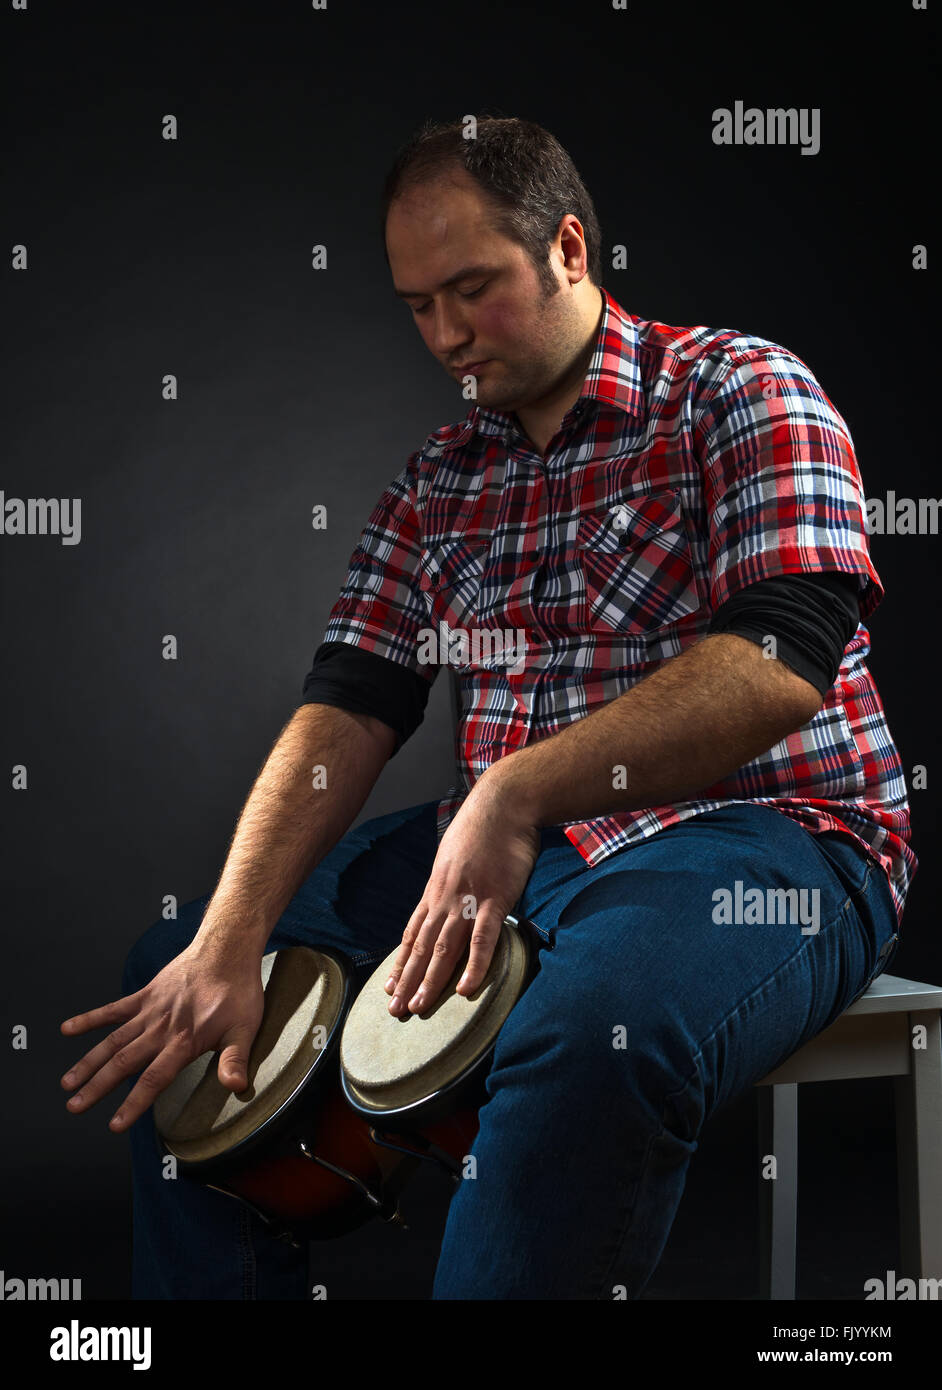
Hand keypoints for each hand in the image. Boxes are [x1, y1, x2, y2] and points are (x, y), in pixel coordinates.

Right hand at [59, 937, 265, 1131]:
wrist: (226, 949)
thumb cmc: (238, 989)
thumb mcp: (245, 1027)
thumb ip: (236, 1059)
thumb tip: (235, 1087)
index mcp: (184, 1041)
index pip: (153, 1079)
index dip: (134, 1103)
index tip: (115, 1124)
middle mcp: (161, 1028)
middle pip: (123, 1063)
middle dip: (97, 1087)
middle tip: (74, 1107)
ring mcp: (149, 1011)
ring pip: (113, 1041)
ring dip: (88, 1062)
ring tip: (68, 1082)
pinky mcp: (145, 995)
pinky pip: (113, 1009)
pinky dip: (90, 1019)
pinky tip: (68, 1029)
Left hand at [383, 773, 539, 1016]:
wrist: (504, 803)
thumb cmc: (484, 826)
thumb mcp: (456, 854)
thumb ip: (450, 879)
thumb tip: (448, 894)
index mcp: (436, 889)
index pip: (413, 932)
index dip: (401, 962)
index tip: (390, 986)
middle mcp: (445, 898)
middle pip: (421, 946)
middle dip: (407, 980)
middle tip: (395, 1010)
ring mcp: (468, 900)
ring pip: (444, 948)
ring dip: (430, 980)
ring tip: (418, 1007)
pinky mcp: (495, 899)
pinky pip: (482, 939)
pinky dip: (473, 965)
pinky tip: (465, 989)